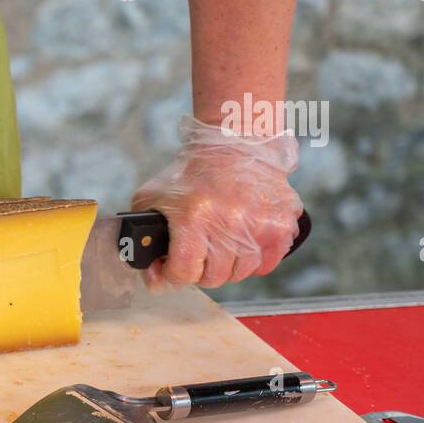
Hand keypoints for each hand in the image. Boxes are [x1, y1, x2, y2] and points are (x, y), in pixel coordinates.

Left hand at [130, 116, 303, 289]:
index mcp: (193, 215)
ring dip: (227, 266)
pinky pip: (267, 264)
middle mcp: (228, 221)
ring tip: (221, 246)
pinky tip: (243, 245)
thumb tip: (153, 278)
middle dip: (200, 270)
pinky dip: (254, 262)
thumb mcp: (151, 198)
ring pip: (240, 273)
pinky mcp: (281, 224)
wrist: (232, 144)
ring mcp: (258, 224)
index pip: (184, 272)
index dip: (173, 273)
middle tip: (198, 254)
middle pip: (213, 277)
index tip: (172, 265)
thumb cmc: (189, 174)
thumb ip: (142, 239)